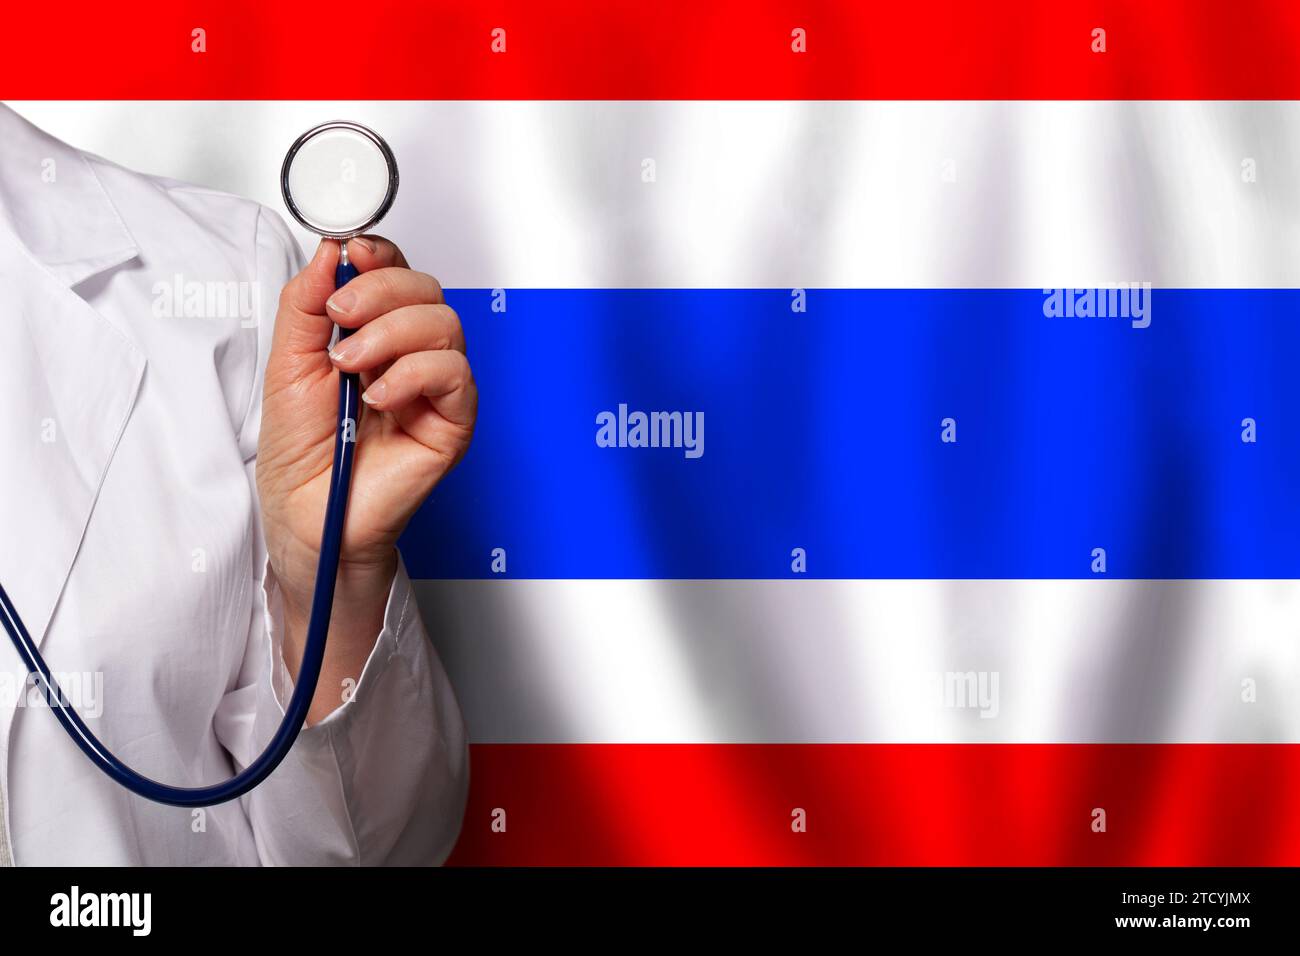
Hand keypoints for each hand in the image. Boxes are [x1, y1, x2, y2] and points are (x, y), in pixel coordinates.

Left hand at [256, 237, 474, 718]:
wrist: (306, 513)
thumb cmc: (300, 450)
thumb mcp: (287, 360)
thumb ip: (305, 301)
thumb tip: (329, 249)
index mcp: (375, 333)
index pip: (397, 273)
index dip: (382, 254)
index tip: (354, 252)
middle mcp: (411, 354)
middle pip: (427, 289)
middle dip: (381, 293)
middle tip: (342, 319)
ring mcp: (435, 387)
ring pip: (444, 324)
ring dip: (392, 335)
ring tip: (352, 368)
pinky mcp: (453, 420)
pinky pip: (454, 372)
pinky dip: (413, 374)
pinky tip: (381, 398)